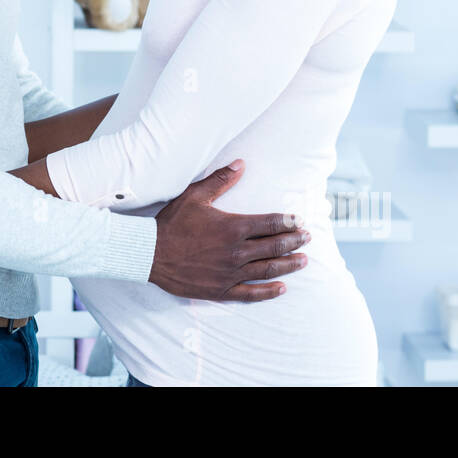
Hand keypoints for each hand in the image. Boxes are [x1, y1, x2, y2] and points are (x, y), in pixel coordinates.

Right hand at [150, 159, 310, 301]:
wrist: (150, 253)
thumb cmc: (172, 223)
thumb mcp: (195, 196)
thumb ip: (220, 180)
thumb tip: (241, 163)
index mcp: (233, 227)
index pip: (270, 223)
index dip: (288, 221)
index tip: (299, 220)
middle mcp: (237, 252)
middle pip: (274, 246)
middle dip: (294, 241)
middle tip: (308, 238)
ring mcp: (230, 273)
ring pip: (268, 270)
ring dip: (288, 265)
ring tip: (303, 261)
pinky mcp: (222, 289)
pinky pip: (251, 293)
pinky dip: (269, 292)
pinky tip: (282, 288)